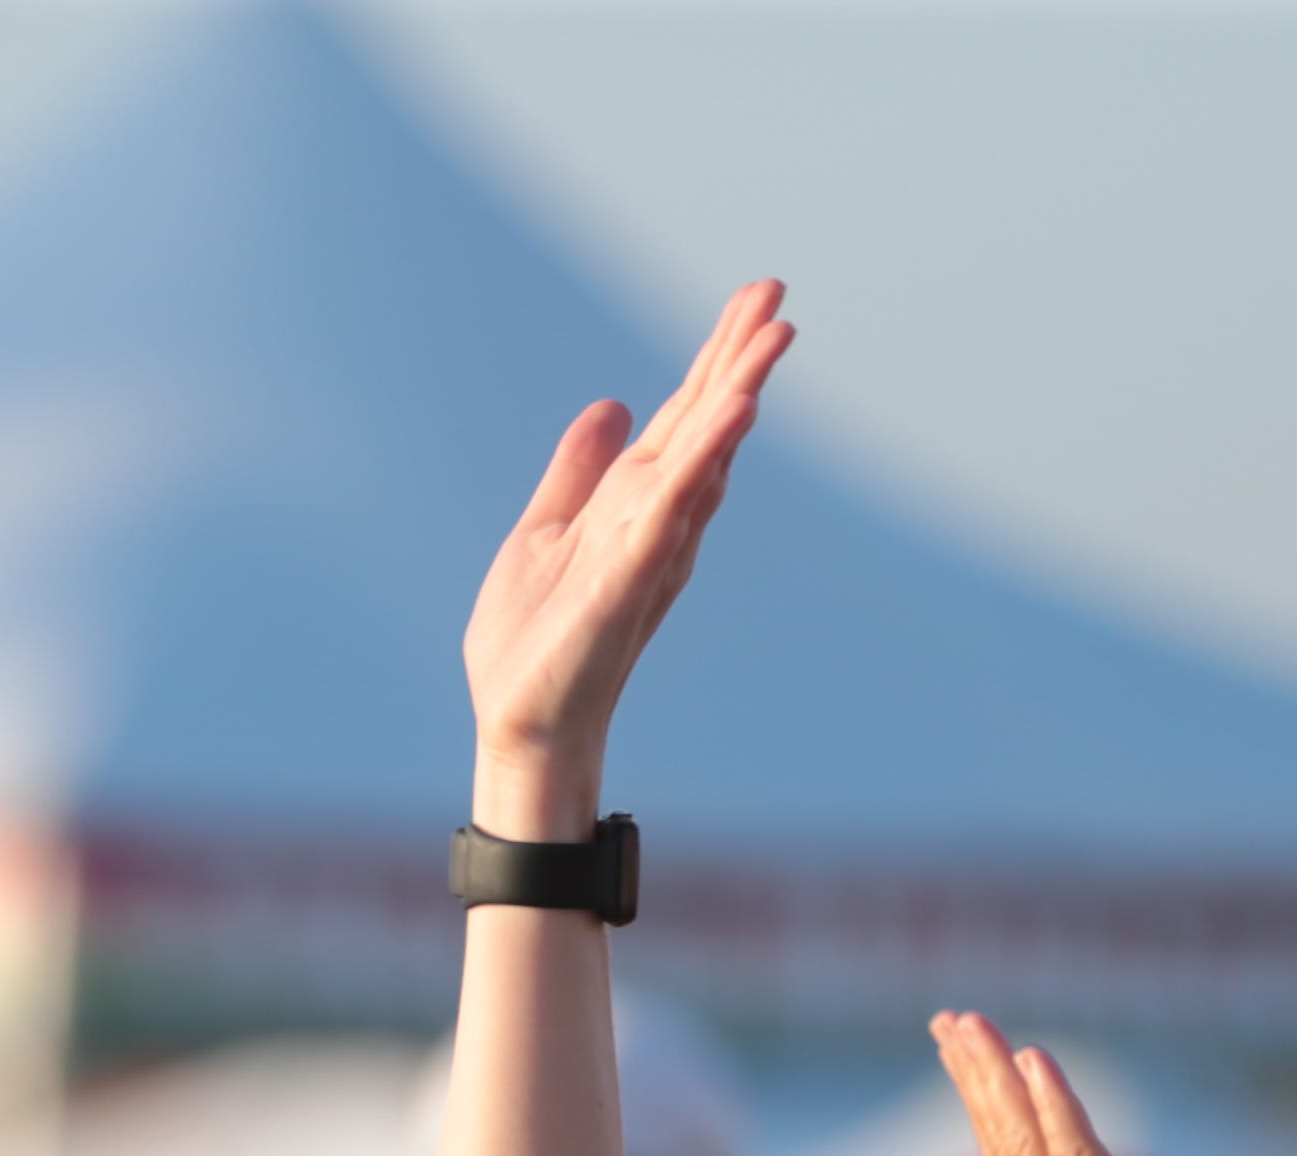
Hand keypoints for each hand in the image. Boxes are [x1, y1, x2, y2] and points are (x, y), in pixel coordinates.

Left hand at [460, 280, 792, 833]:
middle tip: (777, 292)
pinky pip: (675, 504)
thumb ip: (579, 471)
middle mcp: (657, 520)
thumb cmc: (535, 643)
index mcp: (635, 505)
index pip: (684, 419)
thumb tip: (612, 406)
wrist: (520, 721)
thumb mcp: (546, 531)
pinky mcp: (630, 574)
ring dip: (738, 392)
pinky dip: (706, 456)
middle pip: (706, 423)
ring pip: (704, 455)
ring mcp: (649, 546)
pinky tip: (734, 411)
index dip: (715, 358)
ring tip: (774, 334)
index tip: (752, 299)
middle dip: (740, 357)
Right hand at [931, 1012, 1247, 1155]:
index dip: (989, 1111)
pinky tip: (1033, 1058)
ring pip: (1017, 1137)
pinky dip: (1049, 1104)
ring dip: (991, 1075)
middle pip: (998, 1140)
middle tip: (947, 1022)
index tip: (973, 1063)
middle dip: (972, 1077)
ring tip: (966, 1023)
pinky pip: (1073, 1150)